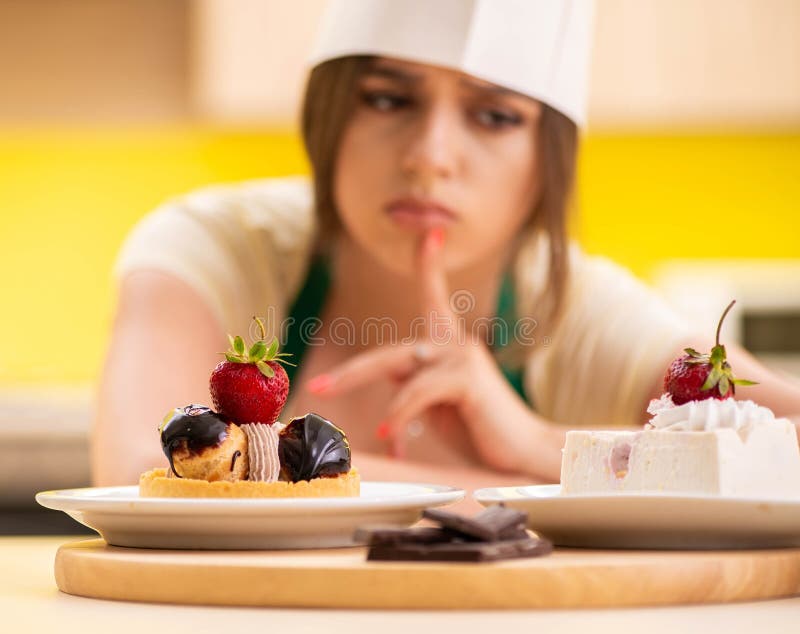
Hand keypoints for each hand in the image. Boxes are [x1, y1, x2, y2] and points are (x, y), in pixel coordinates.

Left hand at [305, 228, 547, 475]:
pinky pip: (418, 392)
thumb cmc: (480, 431)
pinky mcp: (467, 377)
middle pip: (389, 354)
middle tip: (319, 389)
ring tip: (382, 436)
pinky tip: (390, 435)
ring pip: (399, 371)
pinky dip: (400, 414)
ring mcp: (462, 357)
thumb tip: (390, 373)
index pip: (434, 298)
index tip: (432, 232)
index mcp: (449, 346)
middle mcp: (456, 343)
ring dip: (387, 409)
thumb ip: (415, 383)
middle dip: (351, 375)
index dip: (429, 265)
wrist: (523, 453)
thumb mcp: (439, 404)